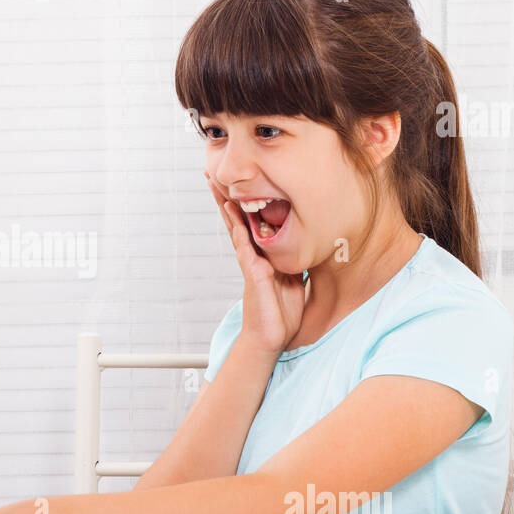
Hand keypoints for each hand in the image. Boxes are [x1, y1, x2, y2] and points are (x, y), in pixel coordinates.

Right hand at [204, 170, 306, 356]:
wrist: (270, 338)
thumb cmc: (280, 314)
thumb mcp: (293, 280)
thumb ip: (292, 262)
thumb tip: (301, 247)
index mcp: (262, 256)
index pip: (249, 224)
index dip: (241, 203)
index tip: (235, 183)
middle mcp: (252, 256)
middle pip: (235, 220)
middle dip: (225, 197)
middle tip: (212, 175)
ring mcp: (250, 263)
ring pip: (235, 227)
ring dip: (225, 205)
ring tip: (215, 185)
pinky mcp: (253, 273)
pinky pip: (244, 246)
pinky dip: (238, 228)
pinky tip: (232, 214)